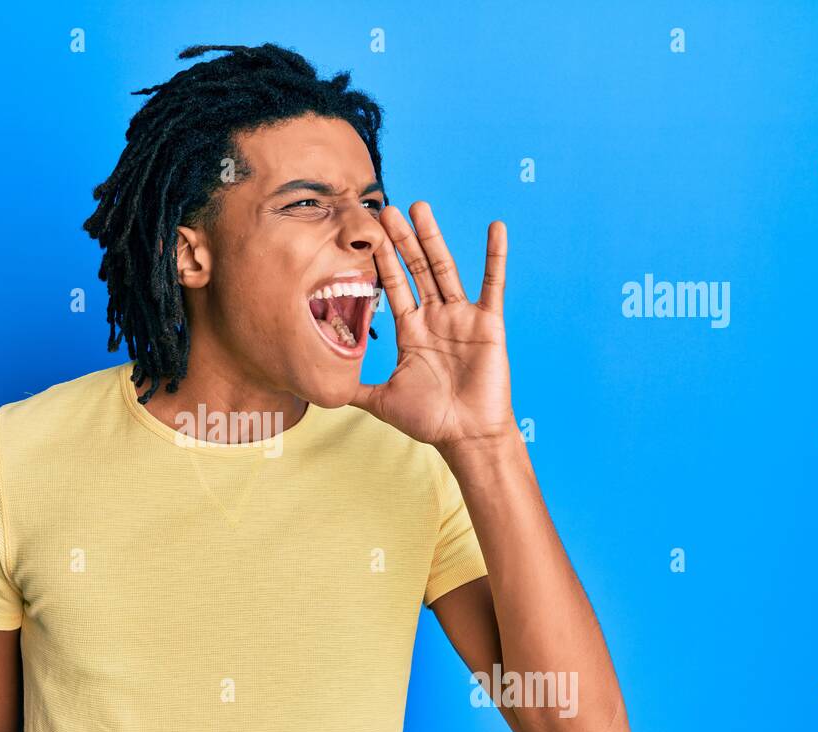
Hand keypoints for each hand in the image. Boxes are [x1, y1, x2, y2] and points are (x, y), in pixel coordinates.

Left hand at [351, 203, 514, 456]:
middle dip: (401, 241)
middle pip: (415, 270)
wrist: (467, 437)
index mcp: (411, 331)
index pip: (393, 287)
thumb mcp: (382, 401)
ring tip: (421, 208)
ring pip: (444, 269)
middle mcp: (435, 318)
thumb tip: (322, 388)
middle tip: (386, 209)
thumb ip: (355, 389)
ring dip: (433, 238)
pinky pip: (492, 284)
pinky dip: (495, 257)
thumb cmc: (429, 421)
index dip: (382, 261)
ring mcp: (461, 318)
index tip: (369, 234)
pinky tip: (495, 228)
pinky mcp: (488, 323)